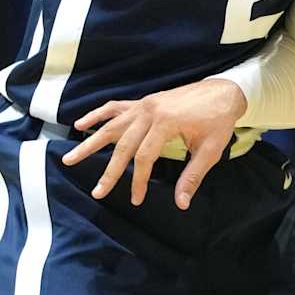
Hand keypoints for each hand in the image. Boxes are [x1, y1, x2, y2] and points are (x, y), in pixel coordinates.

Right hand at [61, 79, 247, 209]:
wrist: (224, 91)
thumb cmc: (219, 121)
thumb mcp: (210, 150)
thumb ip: (193, 176)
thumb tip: (181, 203)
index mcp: (166, 122)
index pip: (145, 157)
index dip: (138, 180)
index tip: (136, 199)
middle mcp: (150, 111)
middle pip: (123, 144)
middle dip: (109, 171)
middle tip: (97, 192)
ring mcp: (145, 104)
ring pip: (112, 125)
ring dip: (91, 142)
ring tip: (69, 158)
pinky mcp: (144, 101)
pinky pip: (116, 107)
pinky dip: (97, 115)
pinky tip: (81, 125)